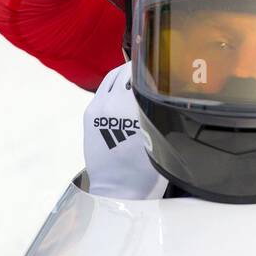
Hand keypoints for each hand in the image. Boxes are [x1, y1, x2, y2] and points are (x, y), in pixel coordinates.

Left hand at [83, 64, 167, 199]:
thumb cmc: (145, 171)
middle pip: (127, 71)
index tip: (166, 65)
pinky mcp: (90, 114)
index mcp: (135, 109)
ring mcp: (99, 107)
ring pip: (113, 77)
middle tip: (155, 70)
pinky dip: (115, 86)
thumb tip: (163, 89)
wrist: (118, 190)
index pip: (144, 73)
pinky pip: (104, 90)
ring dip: (126, 74)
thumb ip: (159, 109)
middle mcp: (114, 104)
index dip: (156, 66)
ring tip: (141, 78)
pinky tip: (125, 93)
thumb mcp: (161, 137)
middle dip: (141, 69)